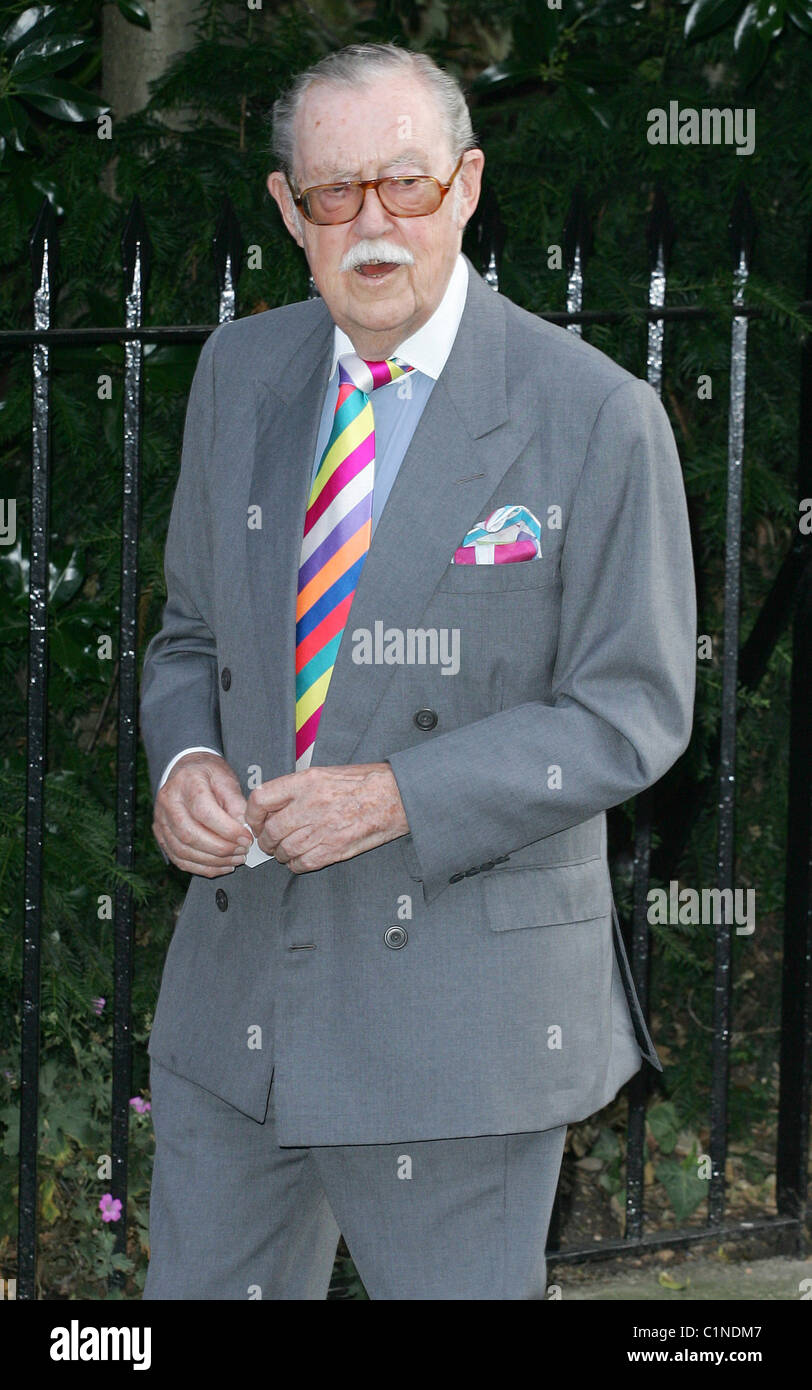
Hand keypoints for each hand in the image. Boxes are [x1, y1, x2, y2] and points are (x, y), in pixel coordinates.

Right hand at [153, 751, 251, 876]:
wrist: (186, 770)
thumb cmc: (208, 774)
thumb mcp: (226, 779)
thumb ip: (236, 804)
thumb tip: (244, 830)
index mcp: (186, 782)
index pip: (204, 811)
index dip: (227, 829)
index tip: (246, 838)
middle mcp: (168, 802)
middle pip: (190, 834)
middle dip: (220, 849)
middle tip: (243, 851)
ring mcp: (161, 820)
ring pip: (183, 850)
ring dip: (213, 861)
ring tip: (236, 859)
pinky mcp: (161, 836)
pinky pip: (179, 859)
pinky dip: (202, 867)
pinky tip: (221, 865)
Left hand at [245, 763, 409, 872]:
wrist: (395, 796)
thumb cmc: (364, 782)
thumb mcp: (325, 772)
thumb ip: (297, 787)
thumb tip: (273, 804)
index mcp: (306, 781)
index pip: (261, 799)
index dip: (253, 815)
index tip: (256, 821)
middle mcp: (311, 804)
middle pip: (272, 830)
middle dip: (266, 840)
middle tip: (269, 841)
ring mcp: (322, 829)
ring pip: (284, 849)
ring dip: (280, 854)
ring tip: (285, 851)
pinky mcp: (334, 849)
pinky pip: (303, 863)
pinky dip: (296, 865)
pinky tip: (300, 859)